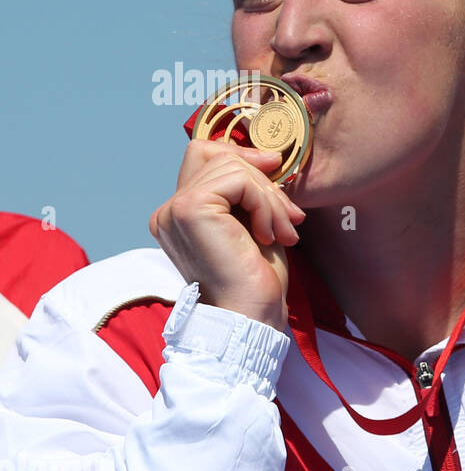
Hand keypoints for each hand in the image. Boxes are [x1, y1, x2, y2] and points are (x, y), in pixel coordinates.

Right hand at [150, 142, 306, 330]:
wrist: (250, 316)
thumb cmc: (256, 279)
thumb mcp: (255, 221)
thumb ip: (250, 190)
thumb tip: (267, 154)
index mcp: (180, 214)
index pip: (204, 155)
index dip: (242, 155)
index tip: (276, 170)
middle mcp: (169, 210)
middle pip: (221, 157)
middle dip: (265, 182)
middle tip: (290, 218)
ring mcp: (175, 209)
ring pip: (233, 168)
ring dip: (269, 199)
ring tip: (282, 232)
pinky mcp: (189, 209)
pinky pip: (238, 181)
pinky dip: (264, 204)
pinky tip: (268, 235)